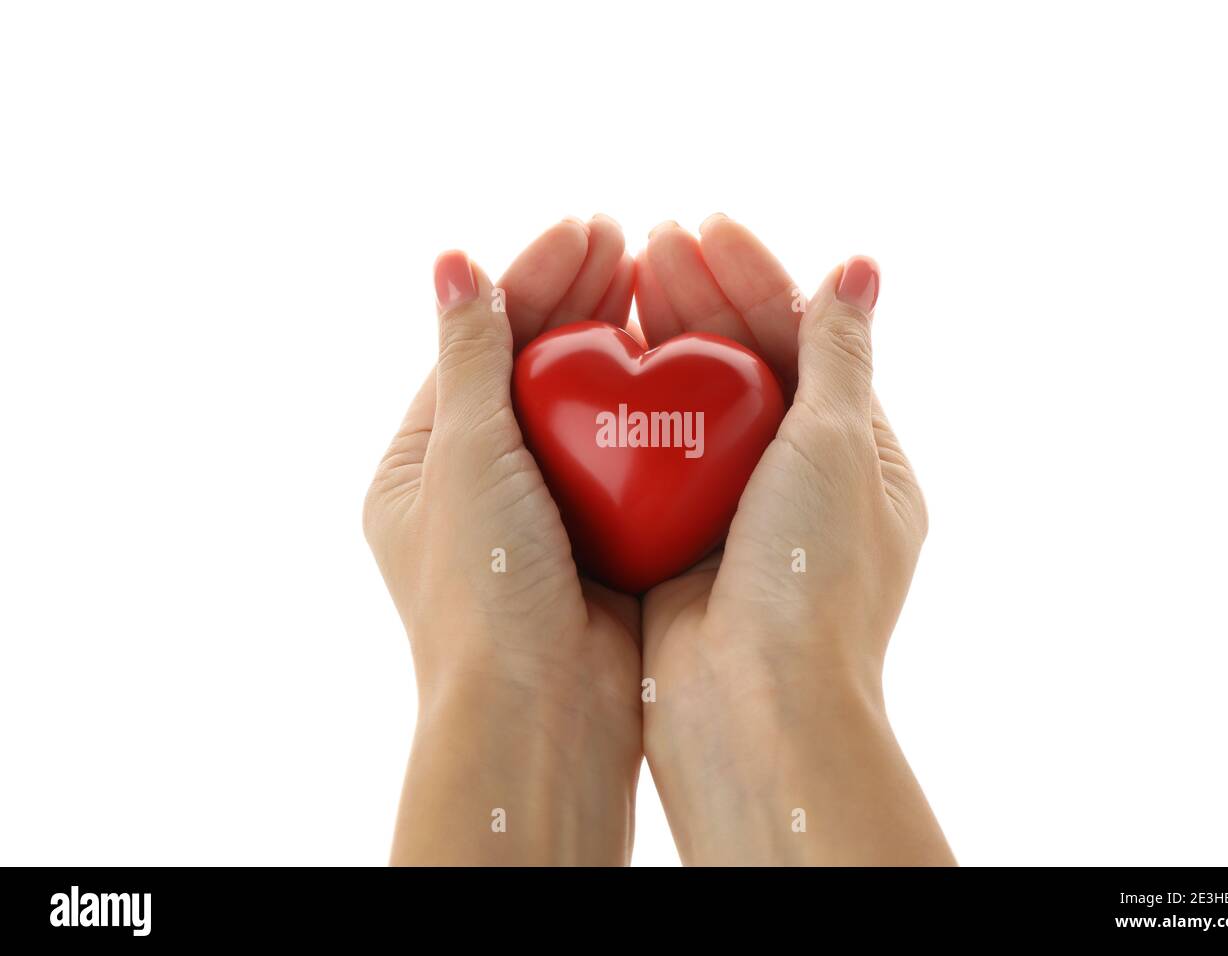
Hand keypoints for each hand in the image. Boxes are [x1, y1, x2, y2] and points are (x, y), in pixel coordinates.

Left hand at [364, 217, 641, 864]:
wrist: (539, 716)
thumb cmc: (484, 591)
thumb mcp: (466, 457)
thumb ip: (470, 356)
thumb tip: (451, 259)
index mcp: (420, 463)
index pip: (478, 343)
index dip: (531, 279)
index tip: (591, 229)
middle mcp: (476, 483)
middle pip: (530, 366)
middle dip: (576, 298)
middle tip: (630, 238)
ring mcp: (539, 513)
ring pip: (581, 406)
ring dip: (615, 342)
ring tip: (656, 277)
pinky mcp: (595, 540)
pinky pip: (623, 455)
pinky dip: (647, 405)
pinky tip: (681, 360)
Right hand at [636, 216, 953, 864]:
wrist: (752, 708)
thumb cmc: (809, 575)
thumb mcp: (840, 447)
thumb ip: (841, 352)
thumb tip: (861, 264)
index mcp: (861, 458)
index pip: (806, 341)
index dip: (756, 276)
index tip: (702, 226)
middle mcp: (800, 482)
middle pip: (747, 366)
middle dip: (701, 297)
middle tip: (649, 239)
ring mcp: (736, 514)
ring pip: (694, 406)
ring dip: (662, 339)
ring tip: (618, 272)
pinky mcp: (679, 542)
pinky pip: (652, 457)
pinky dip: (630, 406)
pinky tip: (592, 358)